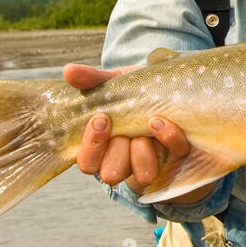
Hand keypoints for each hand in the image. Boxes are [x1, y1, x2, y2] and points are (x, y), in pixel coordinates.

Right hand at [63, 63, 190, 189]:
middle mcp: (125, 160)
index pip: (88, 163)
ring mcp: (151, 159)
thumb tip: (68, 71)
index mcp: (102, 147)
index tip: (100, 119)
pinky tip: (164, 121)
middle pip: (111, 174)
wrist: (166, 82)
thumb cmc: (131, 89)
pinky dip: (170, 138)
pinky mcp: (177, 152)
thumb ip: (91, 79)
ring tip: (147, 125)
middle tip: (122, 131)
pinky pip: (175, 155)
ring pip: (143, 175)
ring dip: (143, 153)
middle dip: (117, 152)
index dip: (92, 147)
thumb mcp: (111, 83)